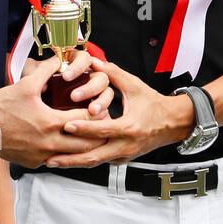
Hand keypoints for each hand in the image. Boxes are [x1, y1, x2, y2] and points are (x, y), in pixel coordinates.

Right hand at [0, 61, 105, 168]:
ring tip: (89, 138)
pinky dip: (65, 154)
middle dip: (97, 135)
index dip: (97, 113)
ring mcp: (42, 156)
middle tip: (102, 126)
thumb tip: (58, 60)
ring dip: (83, 148)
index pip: (86, 120)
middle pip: (86, 144)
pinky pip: (57, 161)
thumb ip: (45, 70)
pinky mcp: (34, 163)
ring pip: (73, 157)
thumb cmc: (1, 107)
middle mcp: (49, 143)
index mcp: (50, 123)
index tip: (100, 108)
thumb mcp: (25, 85)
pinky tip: (67, 145)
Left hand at [22, 49, 112, 118]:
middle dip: (90, 87)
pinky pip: (108, 111)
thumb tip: (38, 69)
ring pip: (107, 93)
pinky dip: (104, 115)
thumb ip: (34, 71)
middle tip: (74, 97)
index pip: (84, 59)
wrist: (39, 119)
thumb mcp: (32, 82)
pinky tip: (95, 121)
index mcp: (76, 66)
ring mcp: (97, 95)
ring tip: (91, 110)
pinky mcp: (100, 110)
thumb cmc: (37, 96)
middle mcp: (89, 78)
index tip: (65, 77)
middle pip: (100, 77)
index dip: (78, 66)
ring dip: (101, 101)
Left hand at [47, 58, 192, 167]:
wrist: (172, 123)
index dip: (83, 128)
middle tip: (50, 156)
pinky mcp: (123, 159)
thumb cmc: (153, 104)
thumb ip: (113, 73)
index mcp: (130, 127)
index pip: (102, 129)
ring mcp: (124, 155)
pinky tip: (69, 159)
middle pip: (94, 156)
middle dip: (71, 158)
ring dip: (74, 163)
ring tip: (53, 161)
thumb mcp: (134, 86)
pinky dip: (85, 161)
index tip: (65, 126)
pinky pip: (101, 161)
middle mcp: (126, 145)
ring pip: (96, 162)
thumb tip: (94, 61)